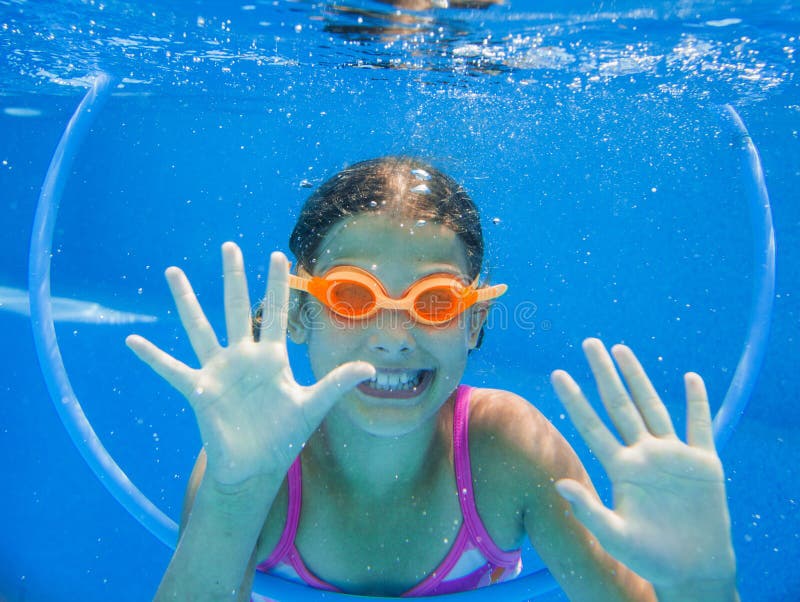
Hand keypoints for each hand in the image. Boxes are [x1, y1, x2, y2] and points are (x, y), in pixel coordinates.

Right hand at [126, 243, 374, 486]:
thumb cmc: (284, 436)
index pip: (276, 313)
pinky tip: (132, 341)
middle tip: (228, 245)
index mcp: (272, 358)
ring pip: (200, 328)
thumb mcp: (313, 406)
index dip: (277, 285)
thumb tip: (372, 368)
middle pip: (237, 308)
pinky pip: (171, 370)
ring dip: (187, 301)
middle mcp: (244, 357)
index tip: (277, 254)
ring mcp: (219, 371)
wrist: (256, 467)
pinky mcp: (199, 390)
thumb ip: (337, 383)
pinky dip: (152, 357)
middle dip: (234, 277)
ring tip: (173, 272)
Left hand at [551, 339, 735, 589]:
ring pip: (653, 407)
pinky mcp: (704, 464)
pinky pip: (701, 427)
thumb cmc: (648, 555)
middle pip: (619, 405)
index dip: (575, 400)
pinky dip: (698, 403)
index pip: (591, 425)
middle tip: (589, 343)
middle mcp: (643, 454)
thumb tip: (559, 484)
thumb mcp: (614, 535)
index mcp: (620, 468)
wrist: (691, 568)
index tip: (558, 374)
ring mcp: (672, 456)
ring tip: (622, 349)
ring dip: (639, 378)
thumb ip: (589, 510)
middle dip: (604, 374)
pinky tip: (692, 378)